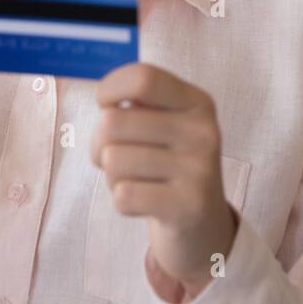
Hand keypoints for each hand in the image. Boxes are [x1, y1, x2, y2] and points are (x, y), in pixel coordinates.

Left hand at [90, 62, 237, 302]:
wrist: (203, 224)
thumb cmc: (168, 164)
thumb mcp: (165, 124)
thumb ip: (137, 104)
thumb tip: (105, 99)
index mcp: (197, 102)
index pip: (142, 78)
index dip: (110, 88)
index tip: (105, 104)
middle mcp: (203, 132)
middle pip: (113, 122)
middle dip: (99, 143)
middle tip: (115, 156)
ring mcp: (199, 170)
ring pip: (112, 160)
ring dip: (111, 175)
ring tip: (135, 180)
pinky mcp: (188, 207)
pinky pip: (123, 196)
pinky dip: (121, 202)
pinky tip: (143, 202)